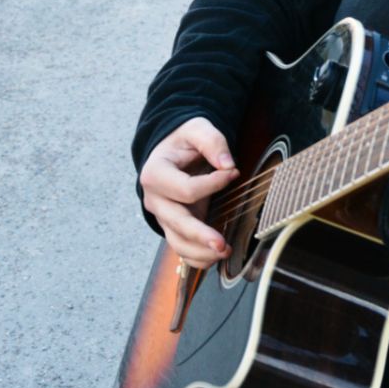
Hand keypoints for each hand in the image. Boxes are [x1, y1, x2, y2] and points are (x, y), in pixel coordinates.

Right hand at [139, 117, 240, 267]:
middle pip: (177, 222)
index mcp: (155, 174)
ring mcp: (163, 216)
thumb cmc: (184, 141)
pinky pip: (181, 248)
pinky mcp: (173, 226)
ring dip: (200, 251)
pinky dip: (196, 258)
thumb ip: (212, 141)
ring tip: (224, 252)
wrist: (173, 151)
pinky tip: (214, 258)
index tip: (233, 173)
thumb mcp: (197, 129)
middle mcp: (155, 199)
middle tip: (222, 244)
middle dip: (200, 235)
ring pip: (177, 241)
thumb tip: (227, 164)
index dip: (212, 184)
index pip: (185, 189)